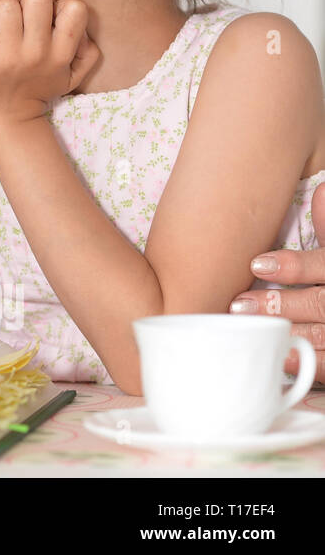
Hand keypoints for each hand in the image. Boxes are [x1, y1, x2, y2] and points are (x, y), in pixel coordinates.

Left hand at [0, 0, 99, 132]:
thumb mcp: (72, 76)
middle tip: (20, 22)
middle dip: (27, 4)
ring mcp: (8, 56)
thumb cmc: (38, 89)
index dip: (59, 7)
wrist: (4, 119)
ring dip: (1, 14)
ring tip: (1, 30)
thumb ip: (88, 51)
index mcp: (61, 54)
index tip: (48, 21)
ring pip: (5, 5)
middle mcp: (36, 53)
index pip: (74, 8)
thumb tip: (80, 25)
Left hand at [229, 183, 324, 382]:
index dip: (295, 266)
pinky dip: (304, 363)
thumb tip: (322, 191)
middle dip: (280, 305)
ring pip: (322, 336)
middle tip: (238, 305)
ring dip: (284, 334)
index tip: (256, 265)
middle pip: (320, 304)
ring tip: (246, 329)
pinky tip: (278, 359)